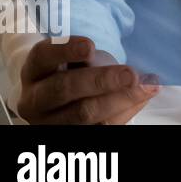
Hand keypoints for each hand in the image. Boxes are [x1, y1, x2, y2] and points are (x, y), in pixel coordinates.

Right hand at [15, 36, 159, 123]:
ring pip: (82, 114)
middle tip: (130, 75)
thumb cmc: (73, 71)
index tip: (90, 46)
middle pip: (63, 89)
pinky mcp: (68, 135)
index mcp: (34, 70)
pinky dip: (124, 112)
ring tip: (146, 88)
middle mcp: (34, 99)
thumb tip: (133, 69)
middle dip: (100, 80)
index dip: (65, 50)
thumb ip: (94, 60)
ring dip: (119, 100)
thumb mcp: (77, 59)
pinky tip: (142, 98)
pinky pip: (99, 128)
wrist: (60, 101)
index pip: (43, 57)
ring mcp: (48, 121)